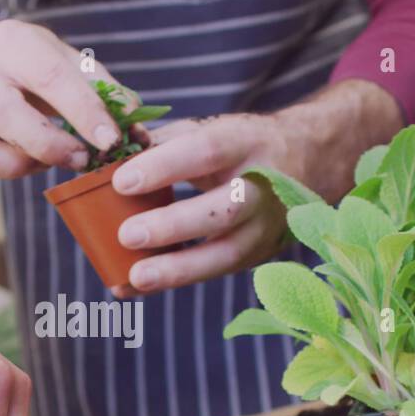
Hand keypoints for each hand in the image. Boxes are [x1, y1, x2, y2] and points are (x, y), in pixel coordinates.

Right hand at [0, 19, 125, 178]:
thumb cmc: (30, 74)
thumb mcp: (65, 65)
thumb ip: (102, 92)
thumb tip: (137, 128)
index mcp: (12, 41)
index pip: (50, 76)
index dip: (84, 111)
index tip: (112, 139)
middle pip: (9, 115)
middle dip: (54, 145)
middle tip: (82, 159)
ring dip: (26, 162)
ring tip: (46, 154)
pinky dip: (3, 169)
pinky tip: (14, 155)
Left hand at [109, 80, 403, 294]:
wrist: (306, 160)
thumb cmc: (239, 144)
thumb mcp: (211, 129)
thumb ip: (162, 143)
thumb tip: (108, 160)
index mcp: (245, 142)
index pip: (206, 152)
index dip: (164, 167)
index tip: (121, 182)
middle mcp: (263, 186)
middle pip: (223, 211)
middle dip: (173, 226)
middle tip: (127, 235)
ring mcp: (266, 227)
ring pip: (226, 253)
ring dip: (177, 269)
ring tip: (135, 278)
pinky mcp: (259, 255)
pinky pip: (214, 272)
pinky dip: (173, 280)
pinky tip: (134, 286)